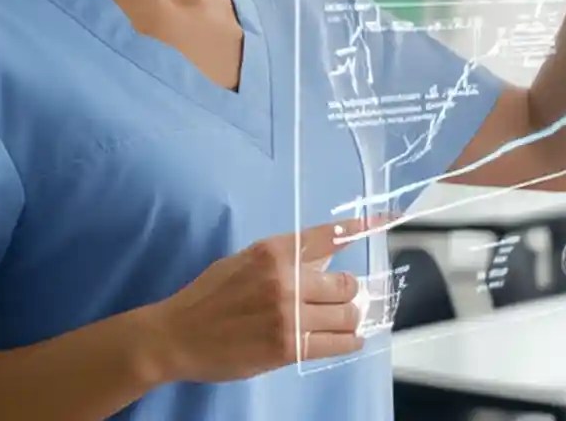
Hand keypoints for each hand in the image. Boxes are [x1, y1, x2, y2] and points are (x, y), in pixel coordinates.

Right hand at [153, 217, 379, 382]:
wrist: (176, 335)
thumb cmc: (209, 296)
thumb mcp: (245, 261)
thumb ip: (285, 258)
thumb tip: (326, 256)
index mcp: (274, 251)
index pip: (330, 235)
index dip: (365, 225)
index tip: (389, 218)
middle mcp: (285, 279)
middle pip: (347, 283)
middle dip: (350, 291)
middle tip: (343, 297)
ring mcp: (288, 315)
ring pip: (347, 315)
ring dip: (351, 318)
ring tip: (344, 320)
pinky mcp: (287, 348)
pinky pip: (336, 344)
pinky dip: (350, 342)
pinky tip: (349, 340)